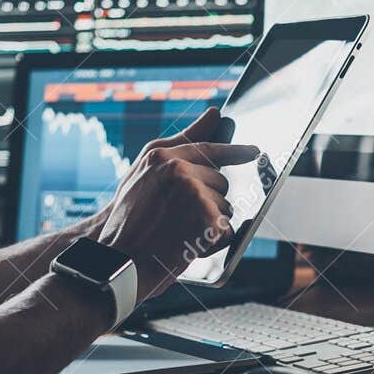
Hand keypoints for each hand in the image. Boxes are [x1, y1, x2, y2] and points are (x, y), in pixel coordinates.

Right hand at [95, 107, 258, 298]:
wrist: (120, 259)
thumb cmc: (128, 218)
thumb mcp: (145, 174)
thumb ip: (182, 143)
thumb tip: (214, 114)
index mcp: (162, 157)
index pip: (208, 150)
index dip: (234, 151)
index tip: (254, 151)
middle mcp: (180, 171)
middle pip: (221, 182)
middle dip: (210, 201)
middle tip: (181, 219)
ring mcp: (194, 195)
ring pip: (226, 207)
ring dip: (211, 224)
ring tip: (181, 233)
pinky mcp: (206, 220)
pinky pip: (227, 230)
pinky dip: (214, 243)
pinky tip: (190, 246)